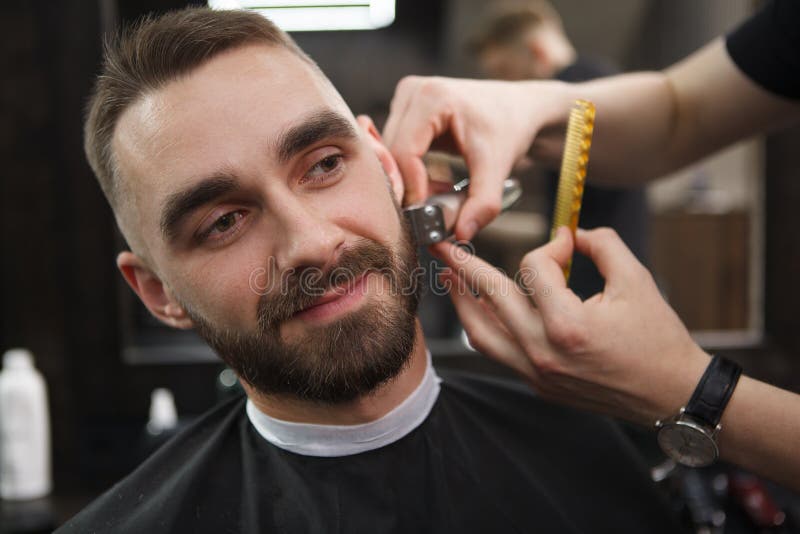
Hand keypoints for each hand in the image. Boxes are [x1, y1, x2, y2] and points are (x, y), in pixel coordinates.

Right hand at [383, 76, 567, 239]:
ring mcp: (405, 100)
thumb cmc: (510, 128)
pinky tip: (435, 184)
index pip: (403, 152)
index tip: (428, 216)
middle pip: (391, 155)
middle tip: (432, 214)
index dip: (411, 188)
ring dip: (409, 184)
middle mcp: (411, 92)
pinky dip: (411, 175)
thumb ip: (482, 203)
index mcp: (431, 97)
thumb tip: (460, 235)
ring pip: (389, 156)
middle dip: (409, 189)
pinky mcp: (405, 112)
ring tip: (441, 195)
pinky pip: (395, 152)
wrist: (519, 108)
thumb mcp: (499, 165)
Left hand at [432, 227, 710, 425]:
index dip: (550, 246)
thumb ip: (602, 244)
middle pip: (491, 297)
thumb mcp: (637, 280)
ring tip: (449, 277)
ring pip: (480, 332)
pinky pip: (497, 352)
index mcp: (568, 326)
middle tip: (444, 245)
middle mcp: (543, 352)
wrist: (670, 394)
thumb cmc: (658, 339)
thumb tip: (571, 233)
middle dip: (464, 266)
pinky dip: (482, 327)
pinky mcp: (537, 384)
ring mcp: (536, 372)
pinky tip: (478, 309)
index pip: (534, 269)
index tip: (568, 242)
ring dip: (462, 301)